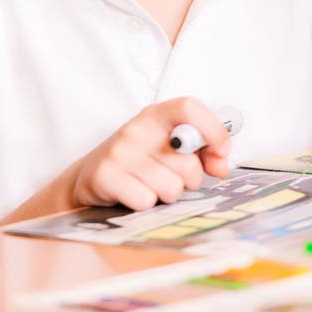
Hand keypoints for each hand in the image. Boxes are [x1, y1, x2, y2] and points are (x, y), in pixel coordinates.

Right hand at [67, 97, 231, 210]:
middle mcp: (137, 129)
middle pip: (188, 162)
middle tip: (173, 178)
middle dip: (190, 180)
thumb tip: (222, 165)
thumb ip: (202, 154)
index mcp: (156, 115)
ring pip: (171, 187)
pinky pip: (146, 200)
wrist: (90, 177)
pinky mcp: (105, 176)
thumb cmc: (139, 162)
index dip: (212, 129)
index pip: (189, 107)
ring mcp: (119, 151)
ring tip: (151, 186)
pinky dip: (145, 205)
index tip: (222, 151)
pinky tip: (134, 195)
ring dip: (167, 195)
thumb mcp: (169, 149)